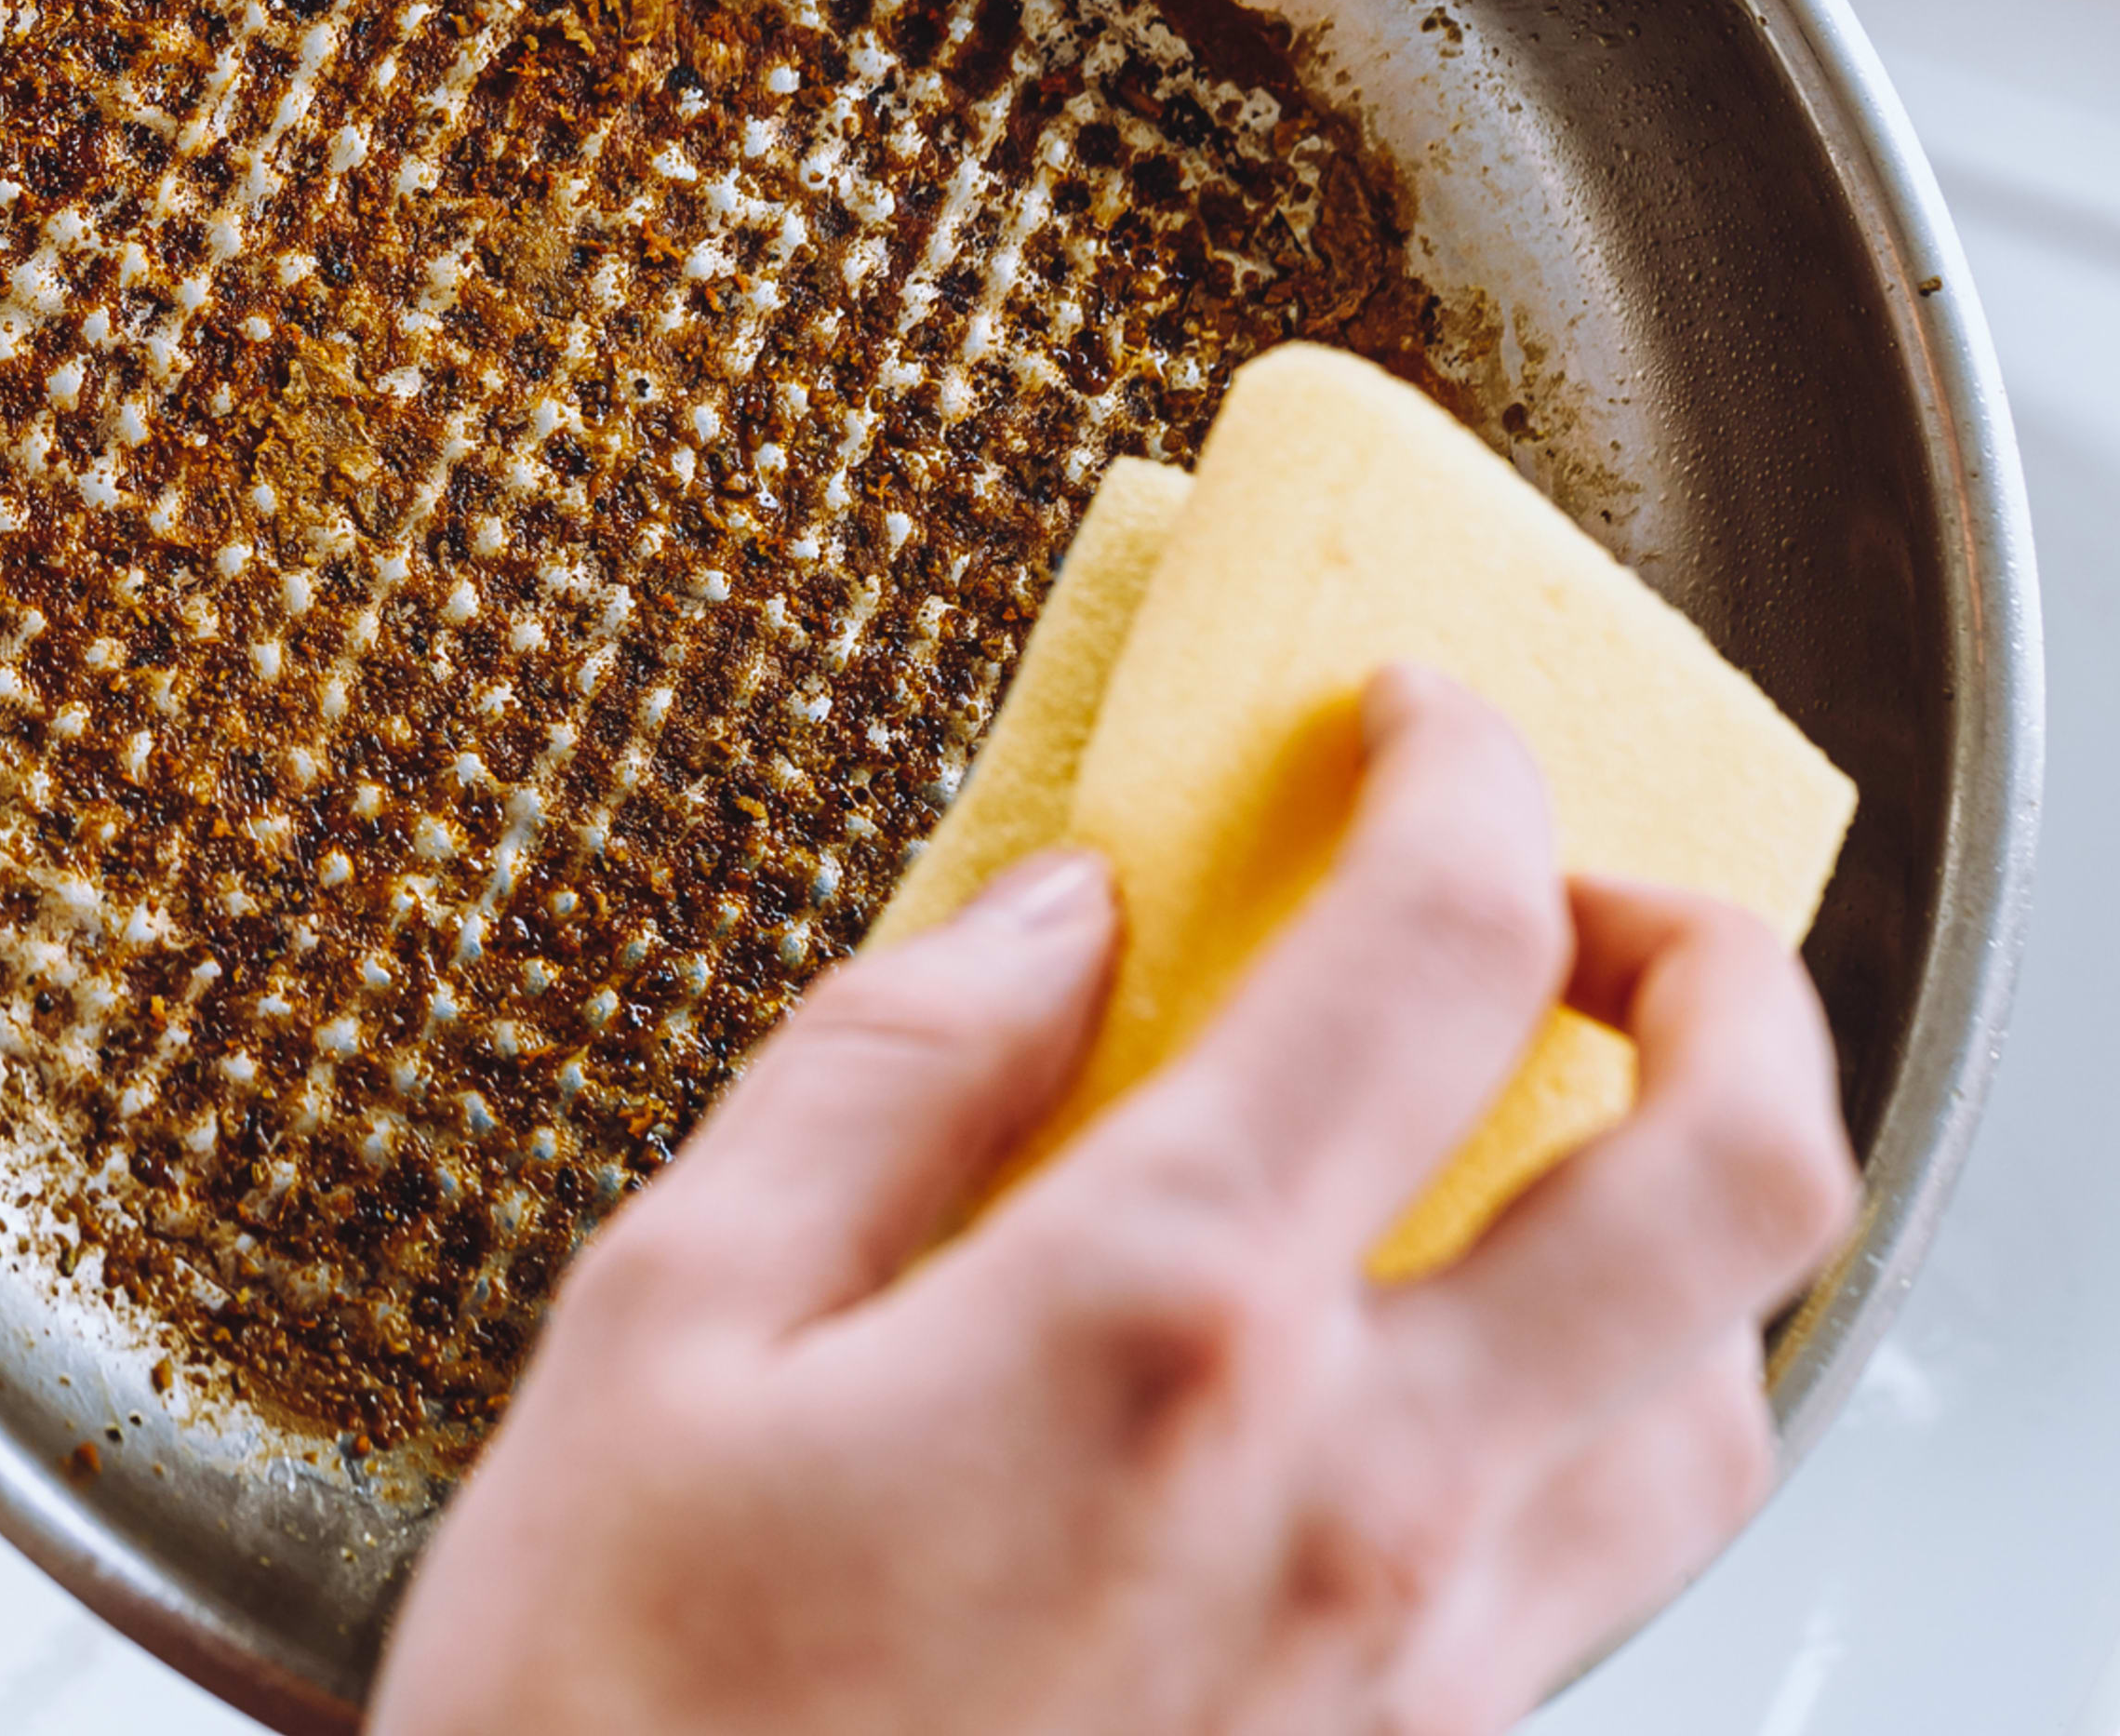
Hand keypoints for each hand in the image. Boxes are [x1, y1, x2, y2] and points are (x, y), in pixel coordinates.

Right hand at [372, 666, 1857, 1735]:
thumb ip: (882, 1077)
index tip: (1409, 717)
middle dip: (1721, 968)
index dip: (1458, 768)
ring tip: (1549, 1126)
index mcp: (1156, 1327)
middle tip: (1586, 896)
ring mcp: (1410, 1664)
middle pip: (1735, 1174)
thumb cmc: (615, 1720)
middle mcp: (1354, 1499)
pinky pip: (1608, 1558)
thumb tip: (1051, 917)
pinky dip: (1605, 1399)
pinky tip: (1445, 1362)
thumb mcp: (664, 1326)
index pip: (1437, 952)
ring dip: (1691, 1205)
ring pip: (1721, 1393)